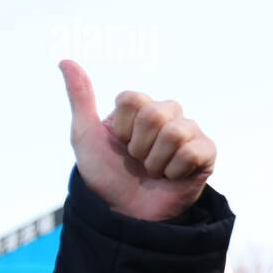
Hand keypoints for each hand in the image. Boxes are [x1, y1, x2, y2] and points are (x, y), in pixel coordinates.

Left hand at [59, 59, 215, 221]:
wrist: (122, 211)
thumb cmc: (104, 173)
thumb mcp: (84, 135)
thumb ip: (80, 97)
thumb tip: (65, 60)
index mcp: (140, 107)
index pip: (132, 99)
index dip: (120, 127)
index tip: (118, 143)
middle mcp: (167, 114)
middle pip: (155, 114)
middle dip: (138, 145)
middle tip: (136, 160)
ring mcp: (189, 132)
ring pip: (175, 133)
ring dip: (154, 161)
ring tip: (152, 170)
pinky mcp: (206, 153)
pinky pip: (193, 151)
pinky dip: (174, 170)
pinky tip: (171, 176)